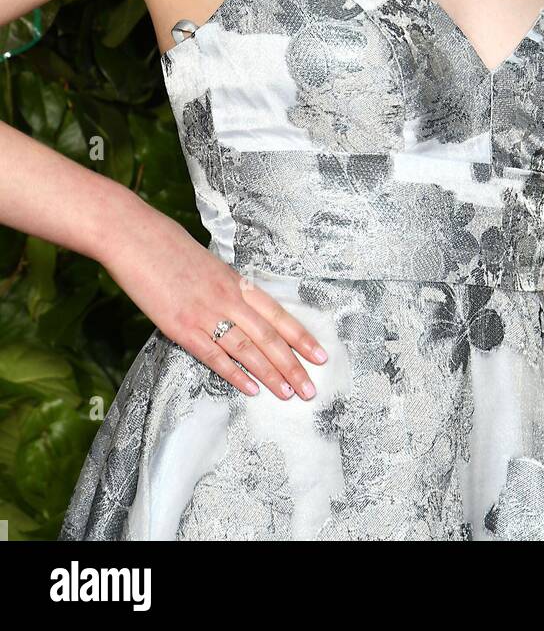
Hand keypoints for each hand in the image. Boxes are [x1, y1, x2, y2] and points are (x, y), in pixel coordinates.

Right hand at [101, 202, 327, 400]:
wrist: (135, 236)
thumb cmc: (168, 246)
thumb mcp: (208, 264)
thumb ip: (225, 287)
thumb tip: (239, 306)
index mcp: (236, 280)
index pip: (277, 314)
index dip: (301, 336)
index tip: (320, 355)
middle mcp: (227, 297)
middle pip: (269, 336)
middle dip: (293, 365)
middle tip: (312, 389)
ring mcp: (205, 313)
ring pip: (248, 349)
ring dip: (271, 374)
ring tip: (289, 394)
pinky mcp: (181, 327)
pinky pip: (214, 356)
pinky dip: (235, 374)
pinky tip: (251, 389)